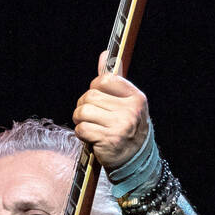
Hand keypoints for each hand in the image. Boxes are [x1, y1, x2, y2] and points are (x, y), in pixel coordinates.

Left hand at [72, 48, 149, 169]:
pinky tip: (89, 136)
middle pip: (91, 96)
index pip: (105, 80)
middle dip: (83, 105)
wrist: (133, 159)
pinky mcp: (108, 140)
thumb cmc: (126, 128)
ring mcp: (120, 126)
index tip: (96, 97)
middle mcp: (130, 110)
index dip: (95, 87)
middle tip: (87, 114)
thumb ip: (113, 80)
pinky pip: (82, 128)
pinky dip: (80, 133)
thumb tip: (104, 55)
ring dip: (79, 119)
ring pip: (84, 111)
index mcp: (135, 97)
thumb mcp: (125, 103)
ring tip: (86, 124)